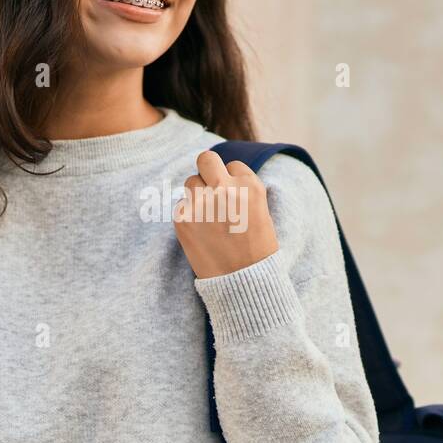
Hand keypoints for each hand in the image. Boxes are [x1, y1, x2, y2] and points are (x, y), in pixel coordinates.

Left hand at [173, 150, 279, 278]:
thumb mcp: (260, 212)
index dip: (232, 181)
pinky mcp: (183, 218)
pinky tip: (201, 234)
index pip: (232, 165)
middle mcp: (226, 189)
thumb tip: (221, 174)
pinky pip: (181, 206)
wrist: (243, 282)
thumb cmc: (255, 249)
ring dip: (197, 195)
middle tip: (210, 191)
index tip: (233, 199)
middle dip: (207, 171)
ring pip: (191, 182)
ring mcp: (203, 203)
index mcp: (250, 186)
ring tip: (209, 220)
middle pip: (206, 159)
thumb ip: (241, 190)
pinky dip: (188, 217)